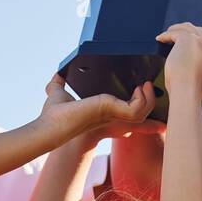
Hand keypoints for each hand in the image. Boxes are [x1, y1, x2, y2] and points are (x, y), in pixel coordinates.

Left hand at [40, 75, 157, 137]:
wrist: (49, 127)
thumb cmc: (53, 116)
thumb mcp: (59, 93)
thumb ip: (59, 83)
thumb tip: (57, 73)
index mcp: (103, 113)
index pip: (127, 115)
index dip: (142, 116)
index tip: (149, 100)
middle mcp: (111, 116)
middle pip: (141, 114)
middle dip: (152, 103)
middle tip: (147, 84)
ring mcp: (114, 116)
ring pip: (144, 111)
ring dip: (149, 97)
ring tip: (145, 84)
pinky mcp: (114, 113)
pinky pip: (139, 109)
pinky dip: (143, 98)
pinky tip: (140, 88)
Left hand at [157, 23, 201, 94]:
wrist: (186, 88)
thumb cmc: (188, 86)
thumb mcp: (199, 70)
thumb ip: (197, 59)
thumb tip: (186, 53)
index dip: (192, 38)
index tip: (183, 41)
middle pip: (196, 30)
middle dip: (185, 30)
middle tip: (174, 34)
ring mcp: (199, 40)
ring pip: (186, 28)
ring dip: (175, 30)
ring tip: (166, 34)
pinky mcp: (187, 38)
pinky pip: (174, 32)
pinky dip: (166, 35)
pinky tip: (160, 39)